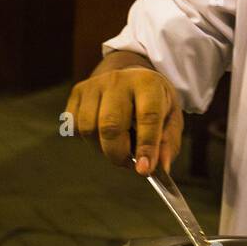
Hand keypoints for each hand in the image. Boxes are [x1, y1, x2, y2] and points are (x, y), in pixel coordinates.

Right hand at [66, 67, 183, 175]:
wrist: (131, 75)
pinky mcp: (78, 92)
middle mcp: (119, 80)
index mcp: (148, 83)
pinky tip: (103, 133)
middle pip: (110, 126)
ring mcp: (95, 85)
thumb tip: (160, 168)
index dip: (146, 146)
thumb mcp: (171, 117)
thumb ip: (168, 143)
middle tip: (129, 162)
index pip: (148, 117)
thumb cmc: (154, 101)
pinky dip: (88, 139)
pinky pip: (74, 126)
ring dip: (102, 148)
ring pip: (88, 129)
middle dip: (118, 153)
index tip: (144, 170)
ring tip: (118, 145)